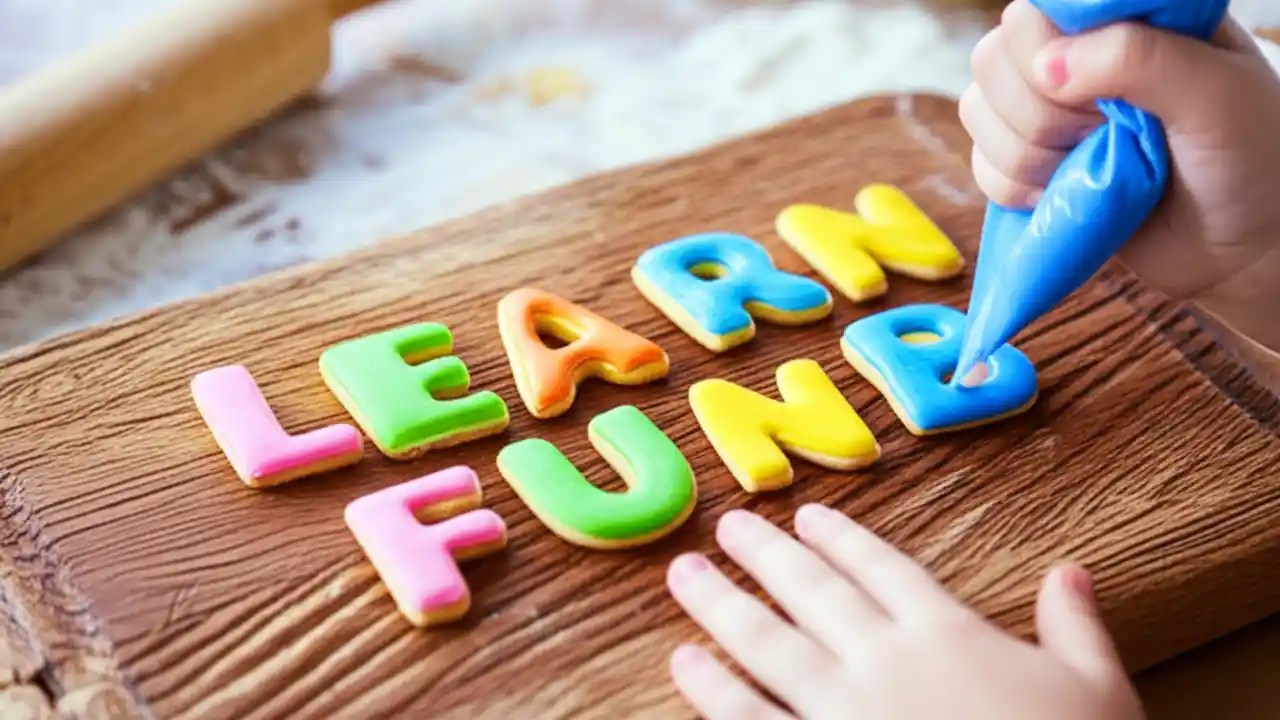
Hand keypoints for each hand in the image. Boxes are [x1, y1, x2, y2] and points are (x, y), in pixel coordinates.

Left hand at [665, 506, 1143, 719]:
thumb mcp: (1099, 691)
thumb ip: (1076, 627)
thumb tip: (1072, 571)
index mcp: (949, 635)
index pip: (885, 569)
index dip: (844, 538)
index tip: (808, 516)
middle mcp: (885, 661)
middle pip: (813, 591)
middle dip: (765, 555)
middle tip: (728, 527)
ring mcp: (842, 711)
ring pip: (767, 644)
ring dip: (721, 605)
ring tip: (685, 575)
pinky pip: (751, 718)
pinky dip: (714, 690)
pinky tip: (685, 664)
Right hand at [960, 1, 1279, 352]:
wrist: (1246, 248)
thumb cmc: (1251, 160)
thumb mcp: (1215, 94)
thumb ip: (1140, 59)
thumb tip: (1048, 66)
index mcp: (1123, 16)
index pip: (1038, 10)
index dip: (1048, 54)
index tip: (1100, 98)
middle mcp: (1078, 55)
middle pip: (993, 57)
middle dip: (1038, 112)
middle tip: (1102, 133)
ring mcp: (1049, 111)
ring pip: (978, 110)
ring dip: (1028, 154)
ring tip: (1089, 168)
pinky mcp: (1031, 165)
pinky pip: (981, 165)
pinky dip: (1016, 188)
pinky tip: (1063, 193)